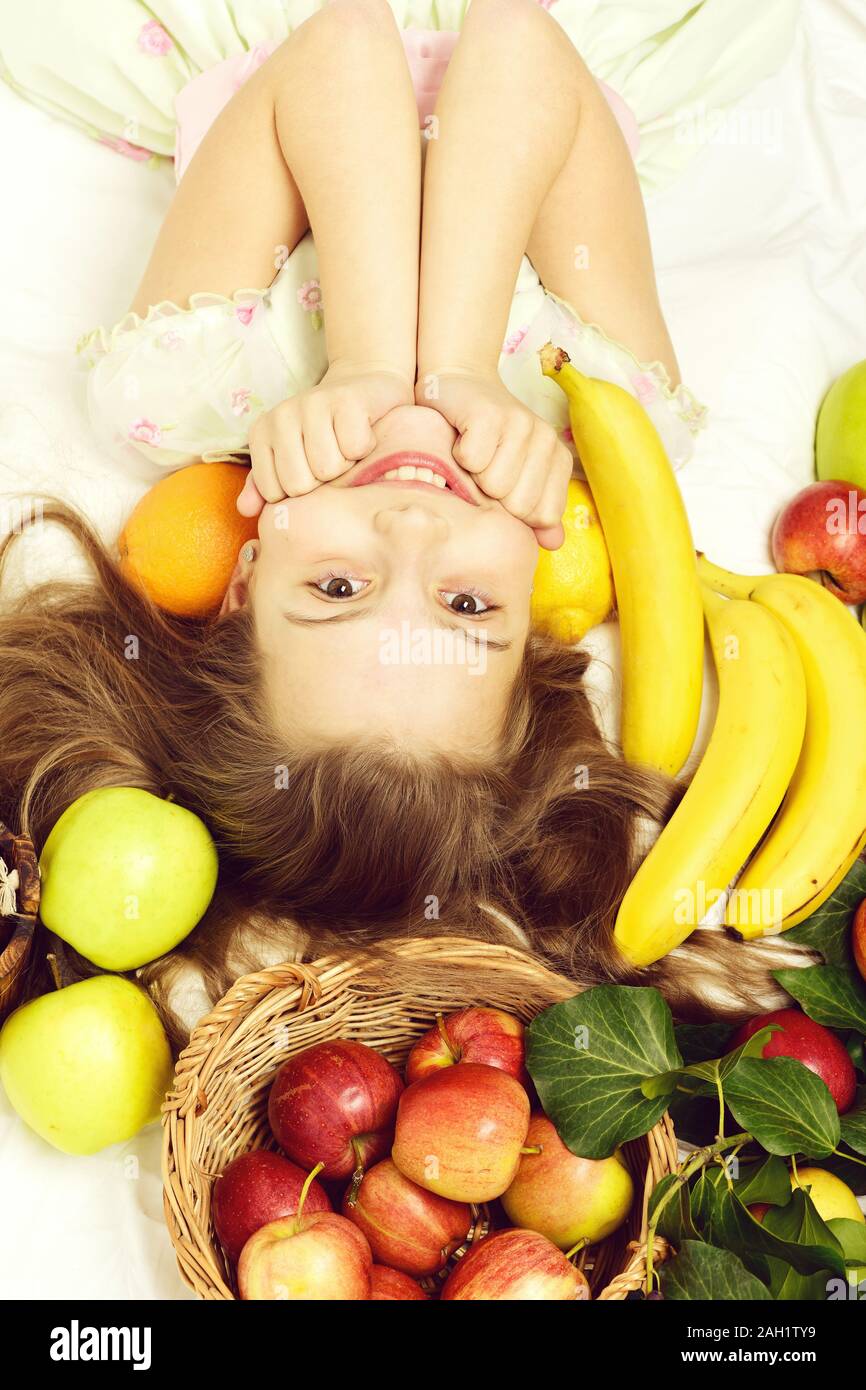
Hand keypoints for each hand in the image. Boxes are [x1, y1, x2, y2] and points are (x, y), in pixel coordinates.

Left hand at [238, 362, 412, 516]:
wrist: (361, 389)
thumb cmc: (325, 434)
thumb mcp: (290, 459)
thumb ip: (265, 485)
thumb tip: (245, 509)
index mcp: (261, 433)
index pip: (273, 493)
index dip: (299, 489)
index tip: (309, 467)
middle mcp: (281, 415)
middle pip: (299, 484)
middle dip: (322, 480)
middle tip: (330, 455)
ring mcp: (311, 404)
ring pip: (328, 469)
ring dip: (345, 464)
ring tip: (345, 444)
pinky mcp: (345, 400)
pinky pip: (355, 449)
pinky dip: (365, 447)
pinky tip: (362, 431)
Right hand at [418, 369, 571, 547]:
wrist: (460, 386)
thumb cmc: (484, 440)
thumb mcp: (514, 478)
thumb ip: (535, 513)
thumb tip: (554, 543)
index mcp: (557, 459)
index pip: (543, 516)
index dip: (512, 510)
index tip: (502, 483)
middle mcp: (546, 438)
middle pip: (518, 505)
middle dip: (491, 494)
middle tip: (485, 466)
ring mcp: (520, 423)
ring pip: (493, 485)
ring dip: (472, 475)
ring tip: (473, 452)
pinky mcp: (489, 413)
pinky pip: (472, 461)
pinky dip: (457, 455)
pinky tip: (461, 438)